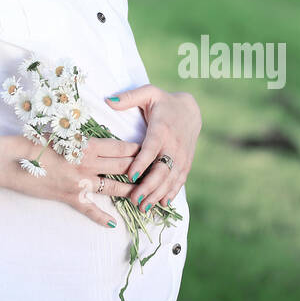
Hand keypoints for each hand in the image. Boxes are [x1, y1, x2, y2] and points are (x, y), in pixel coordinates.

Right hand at [0, 133, 142, 228]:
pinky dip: (101, 217)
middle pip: (122, 166)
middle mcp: (87, 165)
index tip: (151, 148)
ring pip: (113, 187)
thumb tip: (92, 134)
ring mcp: (80, 184)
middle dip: (141, 168)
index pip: (120, 147)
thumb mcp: (56, 132)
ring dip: (130, 190)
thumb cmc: (30, 141)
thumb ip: (77, 135)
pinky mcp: (69, 198)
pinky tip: (113, 223)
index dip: (137, 149)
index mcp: (85, 145)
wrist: (8, 162)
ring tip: (146, 193)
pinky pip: (89, 210)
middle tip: (158, 170)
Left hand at [105, 85, 201, 212]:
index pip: (151, 148)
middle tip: (135, 200)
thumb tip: (108, 100)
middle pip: (162, 169)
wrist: (191, 110)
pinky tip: (162, 203)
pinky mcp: (186, 162)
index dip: (142, 163)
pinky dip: (172, 192)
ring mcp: (181, 156)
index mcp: (161, 129)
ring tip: (144, 207)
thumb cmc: (163, 102)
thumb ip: (128, 98)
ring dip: (158, 194)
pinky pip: (180, 179)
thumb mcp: (148, 93)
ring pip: (171, 178)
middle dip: (149, 186)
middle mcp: (173, 144)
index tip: (130, 176)